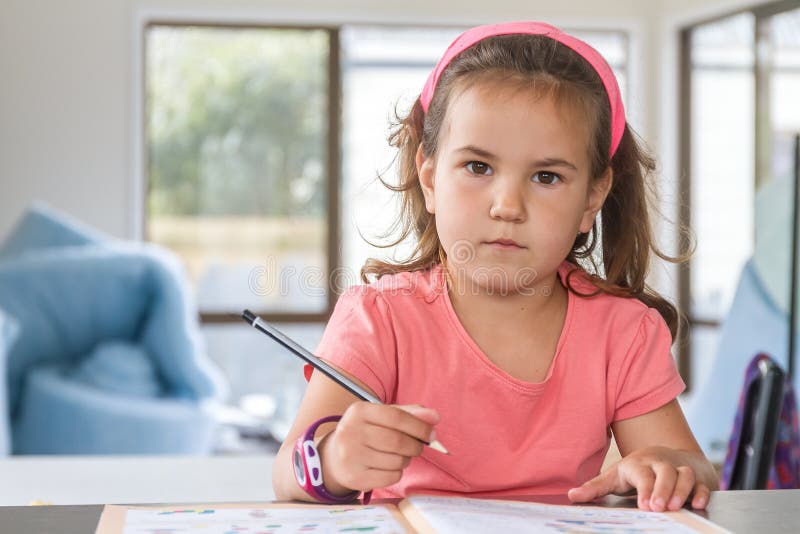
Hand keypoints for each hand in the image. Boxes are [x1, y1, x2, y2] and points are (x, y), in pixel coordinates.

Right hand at [319, 403, 439, 493]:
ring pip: (396, 460)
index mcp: (359, 411)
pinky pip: (391, 477)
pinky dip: (397, 472)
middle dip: (415, 445)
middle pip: (398, 441)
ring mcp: (351, 456)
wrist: (333, 458)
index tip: (432, 433)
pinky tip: (388, 466)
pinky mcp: (355, 477)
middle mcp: (351, 432)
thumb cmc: (364, 433)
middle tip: (418, 447)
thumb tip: (435, 416)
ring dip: (406, 459)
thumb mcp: (381, 417)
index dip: (419, 426)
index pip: (397, 417)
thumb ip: (408, 413)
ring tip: (399, 455)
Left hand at [567, 446, 710, 510]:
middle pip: (665, 472)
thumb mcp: (614, 476)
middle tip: (659, 508)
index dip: (645, 488)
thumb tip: (572, 496)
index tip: (644, 505)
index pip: (642, 473)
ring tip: (676, 508)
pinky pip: (702, 482)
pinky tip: (699, 504)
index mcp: (638, 464)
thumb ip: (595, 488)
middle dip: (663, 490)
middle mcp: (660, 463)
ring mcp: (679, 468)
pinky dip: (702, 492)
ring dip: (682, 490)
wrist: (666, 455)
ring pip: (685, 474)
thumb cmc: (636, 470)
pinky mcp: (696, 477)